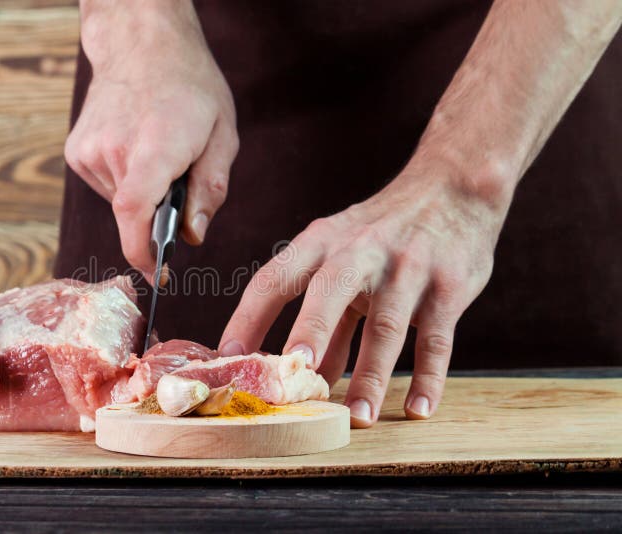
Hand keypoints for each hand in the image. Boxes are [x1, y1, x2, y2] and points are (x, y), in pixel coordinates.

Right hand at [65, 0, 238, 283]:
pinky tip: (134, 149)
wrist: (141, 45)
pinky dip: (125, 182)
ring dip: (143, 194)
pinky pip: (106, 187)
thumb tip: (192, 236)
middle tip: (179, 179)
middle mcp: (114, 149)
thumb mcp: (222, 135)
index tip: (159, 273)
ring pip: (120, 201)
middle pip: (134, 213)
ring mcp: (89, 151)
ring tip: (157, 153)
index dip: (143, 251)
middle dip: (159, 213)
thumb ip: (210, 190)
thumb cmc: (190, 88)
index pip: (135, 211)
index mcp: (155, 145)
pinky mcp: (76, 153)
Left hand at [219, 160, 512, 427]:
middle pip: (331, 290)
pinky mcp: (447, 288)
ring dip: (371, 374)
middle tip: (295, 372)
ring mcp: (407, 269)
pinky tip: (418, 409)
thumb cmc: (382, 234)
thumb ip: (325, 314)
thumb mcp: (344, 256)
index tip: (228, 354)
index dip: (249, 316)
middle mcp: (361, 251)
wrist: (451, 190)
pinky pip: (436, 339)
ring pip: (386, 325)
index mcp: (323, 242)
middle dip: (312, 330)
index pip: (276, 278)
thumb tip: (302, 374)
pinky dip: (429, 377)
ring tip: (357, 417)